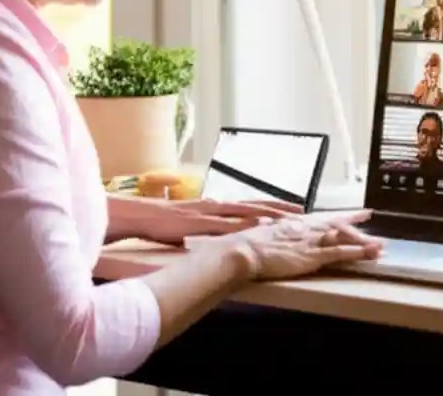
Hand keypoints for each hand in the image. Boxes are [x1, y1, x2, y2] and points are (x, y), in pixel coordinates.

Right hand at [108, 194, 301, 244]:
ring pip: (246, 213)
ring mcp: (210, 213)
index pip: (248, 204)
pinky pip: (228, 225)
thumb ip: (205, 228)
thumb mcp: (190, 224)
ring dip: (269, 215)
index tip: (289, 209)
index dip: (270, 206)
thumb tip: (216, 237)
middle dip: (278, 208)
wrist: (140, 216)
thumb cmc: (162, 222)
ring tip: (290, 219)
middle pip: (254, 205)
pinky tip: (260, 228)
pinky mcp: (201, 223)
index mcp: (215, 206)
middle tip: (302, 211)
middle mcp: (216, 206)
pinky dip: (246, 225)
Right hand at [204, 210, 382, 280]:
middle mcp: (308, 229)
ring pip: (344, 238)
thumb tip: (267, 227)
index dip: (342, 215)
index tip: (357, 211)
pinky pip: (341, 253)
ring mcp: (312, 241)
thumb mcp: (264, 232)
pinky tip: (370, 253)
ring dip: (364, 242)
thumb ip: (273, 230)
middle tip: (371, 220)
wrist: (245, 250)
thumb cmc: (250, 243)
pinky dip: (357, 253)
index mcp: (297, 223)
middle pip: (338, 224)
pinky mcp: (313, 256)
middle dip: (356, 223)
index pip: (324, 217)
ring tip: (380, 246)